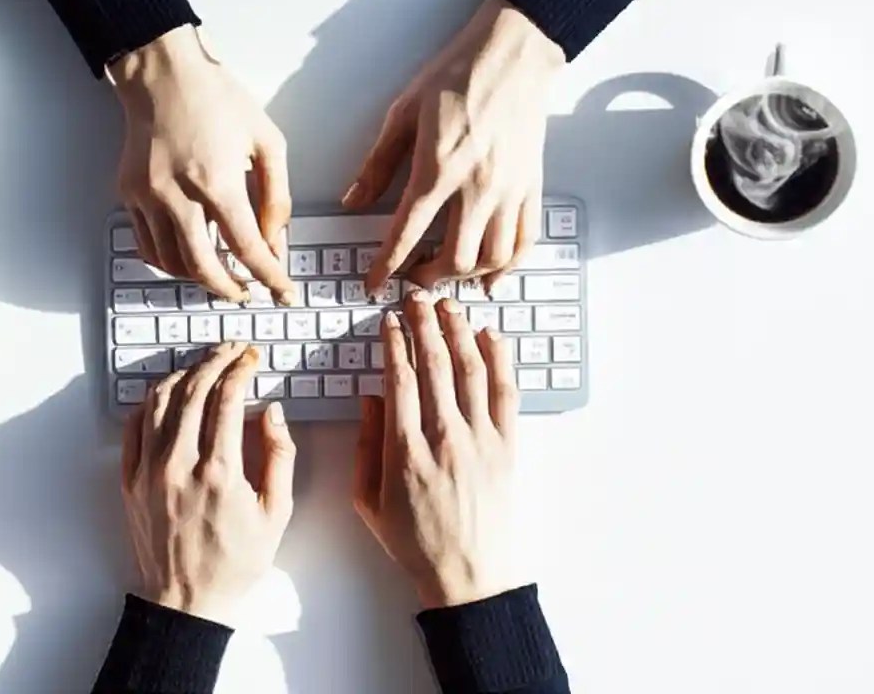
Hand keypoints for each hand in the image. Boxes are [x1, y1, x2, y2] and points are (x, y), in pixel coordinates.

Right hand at [111, 26, 294, 304]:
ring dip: (199, 278)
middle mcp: (178, 194)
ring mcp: (149, 196)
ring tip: (219, 276)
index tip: (283, 292)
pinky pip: (147, 245)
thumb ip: (276, 196)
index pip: (247, 248)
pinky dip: (170, 261)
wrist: (164, 74)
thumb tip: (274, 239)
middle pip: (203, 268)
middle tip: (246, 294)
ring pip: (172, 262)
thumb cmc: (217, 100)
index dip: (269, 277)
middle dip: (229, 290)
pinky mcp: (131, 194)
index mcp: (217, 181)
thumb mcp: (267, 142)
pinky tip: (188, 257)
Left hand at [120, 343, 297, 624]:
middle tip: (230, 350)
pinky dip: (151, 403)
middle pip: (193, 390)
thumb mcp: (276, 513)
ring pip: (159, 402)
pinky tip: (168, 395)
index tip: (251, 357)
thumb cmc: (235, 562)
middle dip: (214, 360)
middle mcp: (178, 465)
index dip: (241, 369)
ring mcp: (149, 471)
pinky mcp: (130, 481)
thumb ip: (279, 456)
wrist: (186, 601)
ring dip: (182, 374)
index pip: (227, 398)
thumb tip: (272, 412)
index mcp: (219, 472)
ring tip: (202, 365)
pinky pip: (134, 427)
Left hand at [344, 0, 564, 292]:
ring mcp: (509, 190)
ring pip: (492, 258)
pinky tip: (493, 273)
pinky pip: (524, 240)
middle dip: (428, 277)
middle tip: (412, 277)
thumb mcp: (402, 115)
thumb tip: (354, 200)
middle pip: (454, 258)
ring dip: (467, 276)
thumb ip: (378, 165)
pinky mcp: (531, 186)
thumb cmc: (457, 77)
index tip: (375, 283)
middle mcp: (477, 187)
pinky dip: (508, 265)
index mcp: (438, 169)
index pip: (407, 234)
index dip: (386, 266)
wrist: (511, 55)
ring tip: (448, 275)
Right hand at [353, 292, 522, 608]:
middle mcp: (444, 438)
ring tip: (447, 307)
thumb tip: (370, 399)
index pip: (399, 378)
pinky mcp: (507, 448)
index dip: (393, 342)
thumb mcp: (368, 501)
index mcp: (404, 451)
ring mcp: (480, 441)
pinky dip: (499, 361)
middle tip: (417, 299)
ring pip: (470, 370)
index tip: (388, 321)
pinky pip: (505, 394)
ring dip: (458, 332)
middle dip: (424, 324)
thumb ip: (365, 447)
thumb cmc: (414, 542)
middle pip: (435, 364)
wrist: (468, 575)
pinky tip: (490, 337)